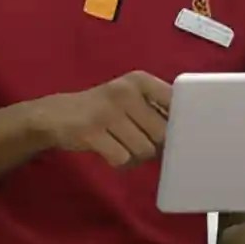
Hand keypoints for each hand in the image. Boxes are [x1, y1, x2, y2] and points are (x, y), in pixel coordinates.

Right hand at [32, 71, 171, 168]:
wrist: (56, 115)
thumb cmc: (103, 110)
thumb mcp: (130, 99)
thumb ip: (158, 110)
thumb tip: (188, 133)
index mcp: (140, 80)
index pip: (175, 101)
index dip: (180, 122)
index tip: (176, 131)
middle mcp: (125, 91)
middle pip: (162, 133)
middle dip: (154, 145)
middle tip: (139, 141)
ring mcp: (107, 111)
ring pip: (144, 149)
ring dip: (136, 156)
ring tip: (122, 146)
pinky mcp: (91, 132)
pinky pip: (122, 159)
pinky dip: (120, 163)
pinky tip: (111, 152)